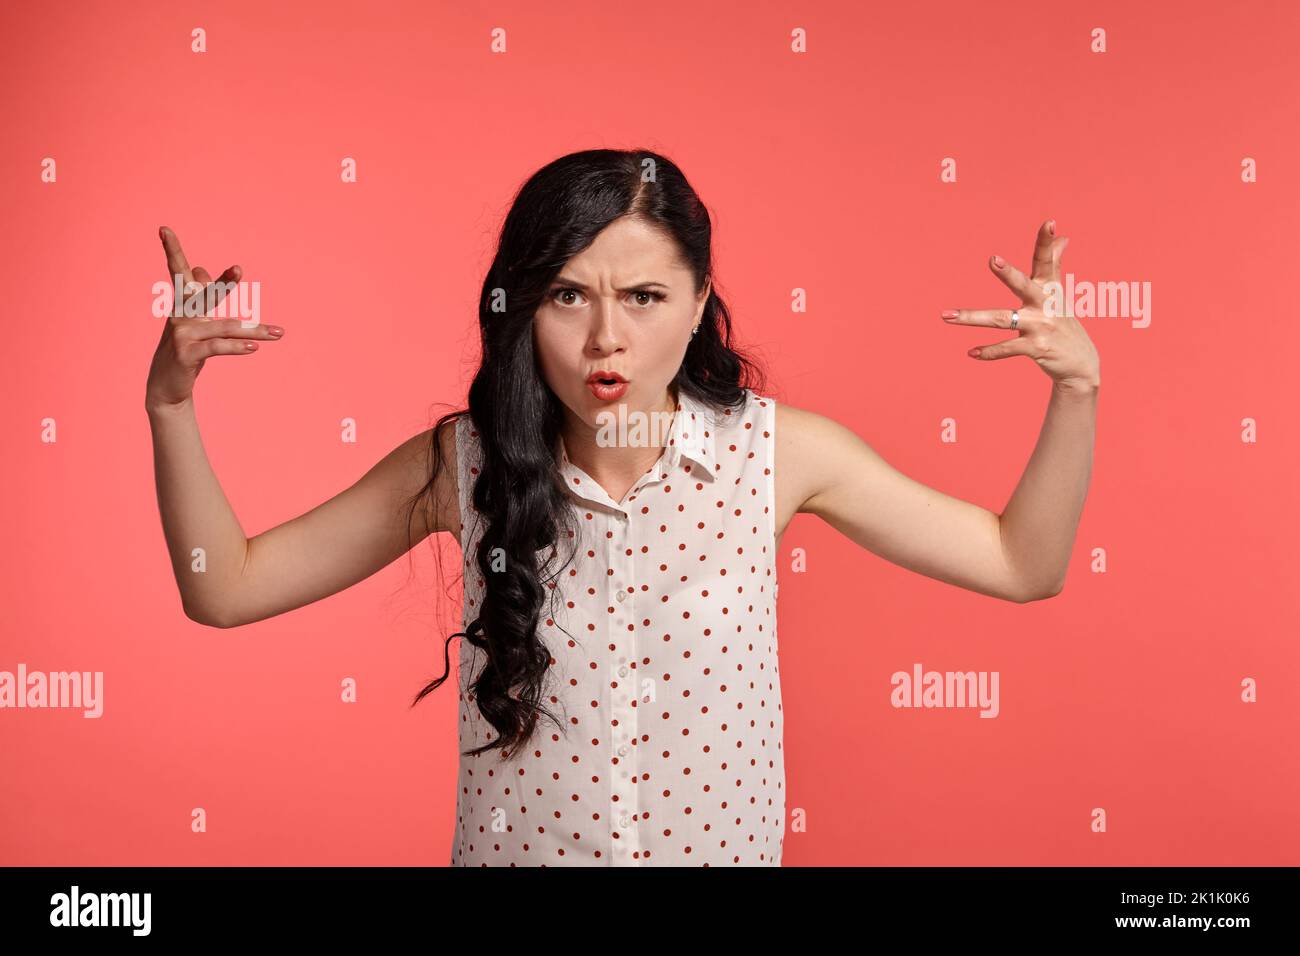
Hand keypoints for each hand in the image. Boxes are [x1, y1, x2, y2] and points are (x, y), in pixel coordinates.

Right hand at [145, 226, 284, 409]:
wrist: (167, 386)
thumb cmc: (185, 349)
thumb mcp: (194, 322)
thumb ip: (200, 297)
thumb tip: (201, 269)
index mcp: (182, 303)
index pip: (178, 272)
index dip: (172, 250)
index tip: (164, 228)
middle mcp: (179, 315)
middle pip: (204, 294)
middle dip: (223, 282)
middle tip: (239, 268)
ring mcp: (180, 334)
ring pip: (223, 327)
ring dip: (254, 330)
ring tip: (278, 334)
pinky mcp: (186, 353)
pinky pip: (217, 346)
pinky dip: (236, 346)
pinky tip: (254, 347)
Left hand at [941, 219, 1099, 392]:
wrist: (1080, 363)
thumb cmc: (1064, 323)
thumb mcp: (1059, 293)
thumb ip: (1055, 264)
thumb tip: (1063, 237)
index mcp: (1050, 288)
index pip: (1046, 260)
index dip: (1047, 242)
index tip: (1050, 222)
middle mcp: (1045, 304)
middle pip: (1023, 285)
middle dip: (1009, 274)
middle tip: (994, 259)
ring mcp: (1041, 326)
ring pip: (1001, 319)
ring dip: (972, 318)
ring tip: (946, 316)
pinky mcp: (1037, 348)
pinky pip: (1007, 348)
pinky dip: (988, 352)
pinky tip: (971, 353)